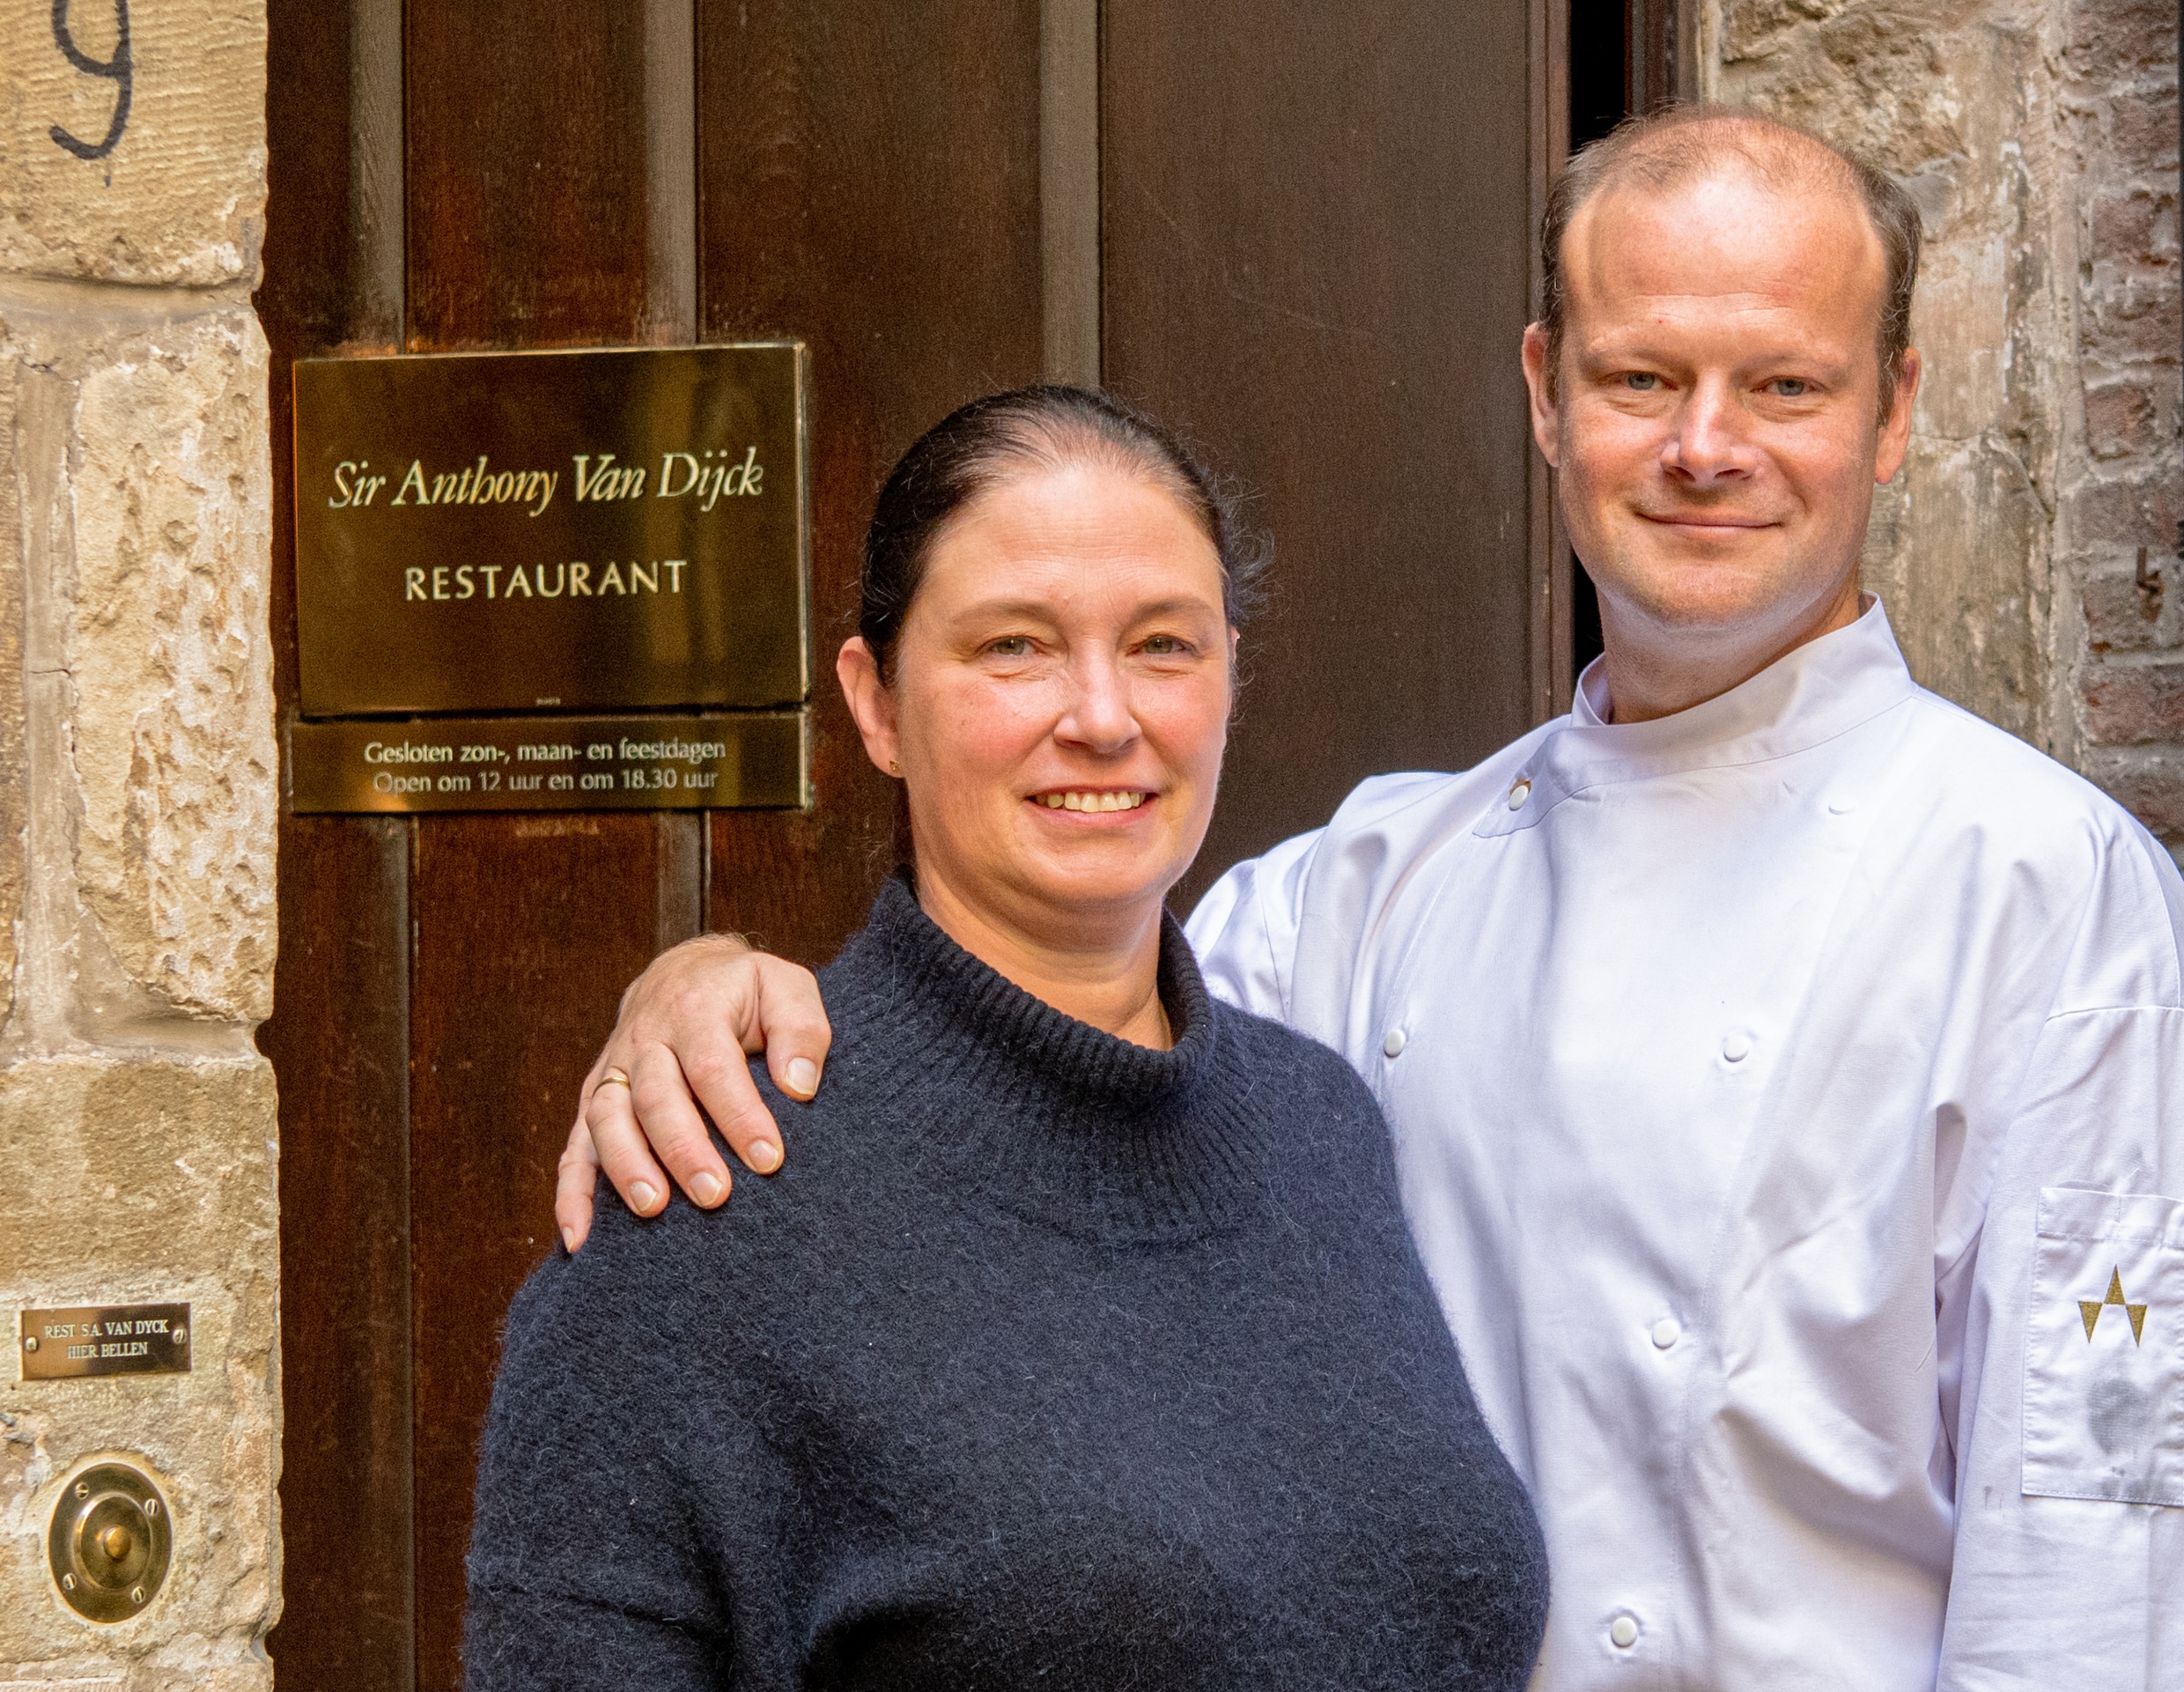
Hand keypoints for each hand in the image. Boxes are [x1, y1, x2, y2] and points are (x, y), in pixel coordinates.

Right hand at [555, 934, 833, 1249]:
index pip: (713, 1066)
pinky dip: (572, 1195)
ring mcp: (613, 1073)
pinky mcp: (594, 1102)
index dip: (738, 1115)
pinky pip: (573, 1148)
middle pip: (655, 1097)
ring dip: (627, 1168)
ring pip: (607, 1121)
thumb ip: (801, 1028)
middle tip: (716, 1195)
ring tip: (654, 1209)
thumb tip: (801, 1085)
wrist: (684, 974)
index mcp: (695, 1011)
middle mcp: (645, 1041)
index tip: (769, 1159)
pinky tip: (580, 1238)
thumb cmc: (743, 991)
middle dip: (684, 1150)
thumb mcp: (784, 986)